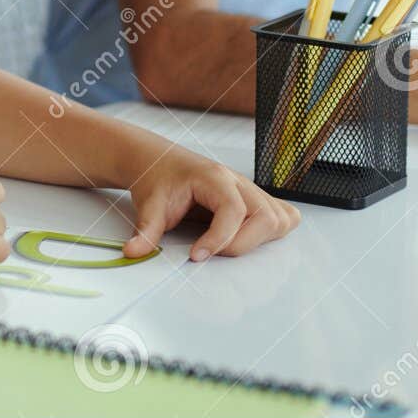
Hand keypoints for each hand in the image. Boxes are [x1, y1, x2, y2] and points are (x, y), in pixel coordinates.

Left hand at [123, 150, 298, 261]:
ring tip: (228, 247)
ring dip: (260, 240)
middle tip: (211, 252)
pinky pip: (283, 215)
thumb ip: (146, 229)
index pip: (233, 209)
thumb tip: (133, 252)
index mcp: (214, 177)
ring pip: (279, 217)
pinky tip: (251, 240)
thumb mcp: (149, 204)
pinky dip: (274, 231)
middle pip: (265, 216)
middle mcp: (238, 182)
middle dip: (242, 243)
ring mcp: (250, 191)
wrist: (159, 161)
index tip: (196, 256)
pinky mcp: (254, 200)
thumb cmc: (159, 178)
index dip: (219, 238)